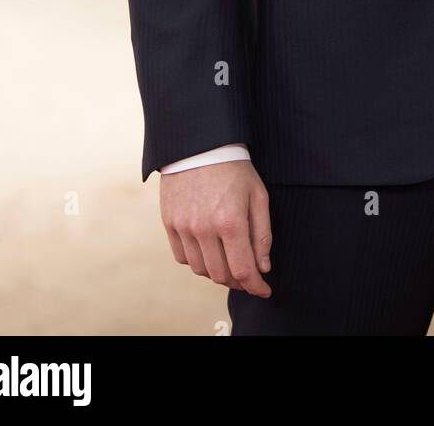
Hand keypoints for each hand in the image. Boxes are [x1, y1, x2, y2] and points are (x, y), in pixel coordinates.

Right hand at [160, 160, 271, 295]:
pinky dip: (197, 261)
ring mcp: (183, 226)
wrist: (199, 144)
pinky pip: (182, 257)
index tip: (264, 290)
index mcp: (230, 221)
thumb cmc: (234, 168)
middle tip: (248, 275)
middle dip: (238, 281)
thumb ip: (262, 233)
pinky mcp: (169, 223)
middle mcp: (204, 228)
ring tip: (228, 261)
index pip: (242, 270)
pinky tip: (208, 250)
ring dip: (217, 272)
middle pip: (221, 275)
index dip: (255, 286)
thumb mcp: (258, 195)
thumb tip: (263, 266)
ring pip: (200, 270)